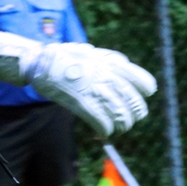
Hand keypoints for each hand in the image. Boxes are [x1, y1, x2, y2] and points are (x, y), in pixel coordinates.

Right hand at [0, 37, 157, 136]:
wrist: (41, 61)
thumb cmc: (66, 57)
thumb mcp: (94, 52)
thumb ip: (111, 61)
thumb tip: (125, 67)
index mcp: (113, 63)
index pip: (143, 82)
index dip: (145, 92)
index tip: (145, 96)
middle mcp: (108, 77)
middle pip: (133, 102)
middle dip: (134, 114)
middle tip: (130, 119)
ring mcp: (94, 90)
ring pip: (120, 115)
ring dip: (121, 125)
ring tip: (118, 129)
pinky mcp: (81, 103)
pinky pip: (101, 121)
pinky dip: (105, 130)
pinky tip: (104, 133)